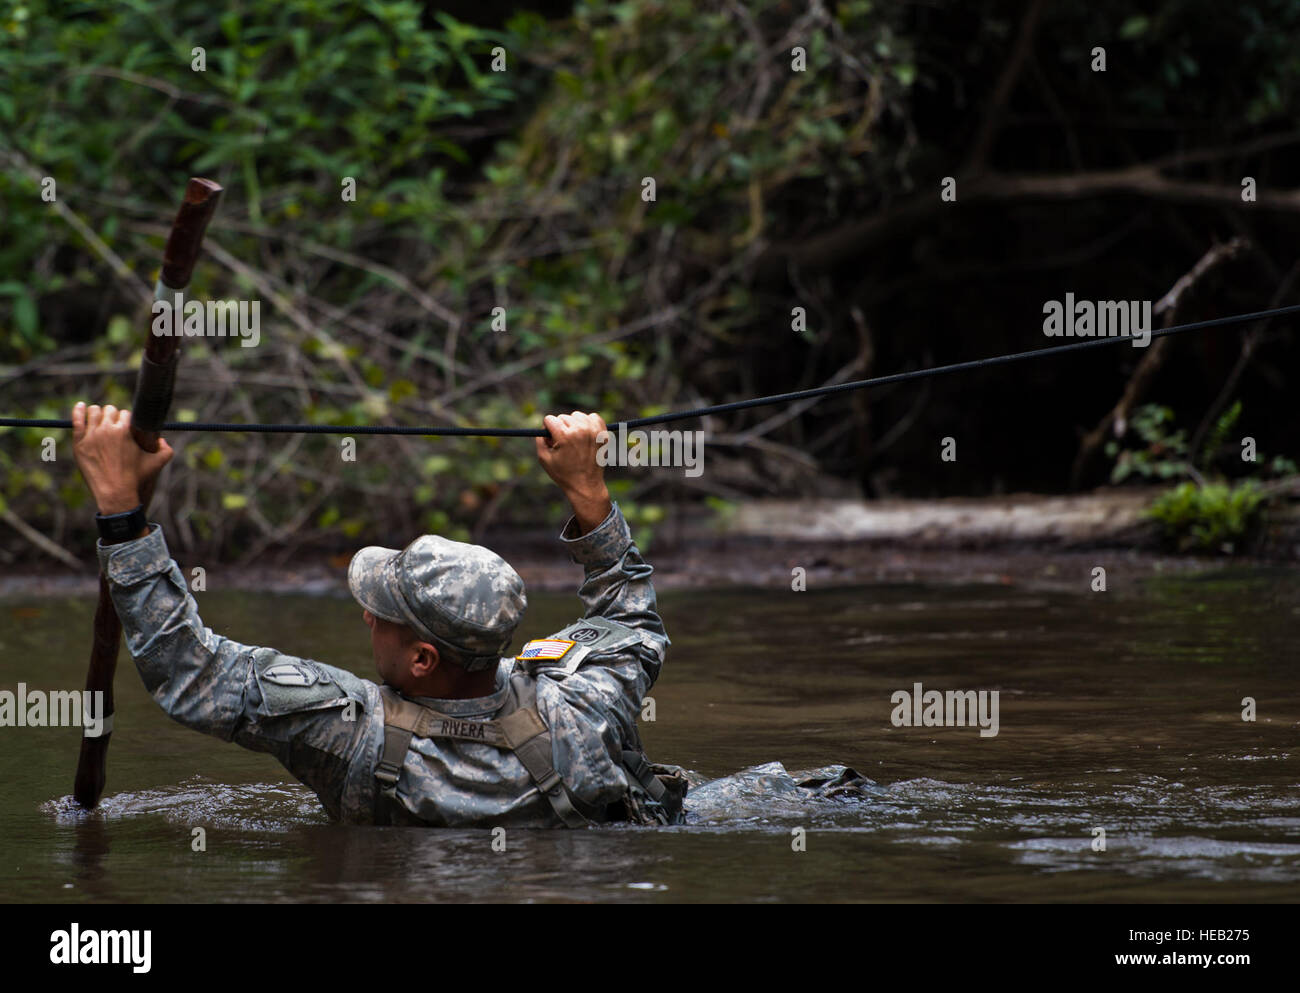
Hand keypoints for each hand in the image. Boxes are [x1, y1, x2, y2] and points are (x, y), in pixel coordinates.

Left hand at [71, 402, 174, 514]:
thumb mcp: (157, 463)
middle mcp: (107, 429)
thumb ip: (166, 449)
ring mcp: (91, 435)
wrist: (115, 494)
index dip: (128, 420)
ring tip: (100, 419)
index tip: (127, 427)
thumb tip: (162, 440)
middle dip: (114, 416)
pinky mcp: (79, 443)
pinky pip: (77, 420)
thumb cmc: (136, 479)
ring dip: (98, 413)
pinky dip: (78, 411)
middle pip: (110, 410)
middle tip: (115, 426)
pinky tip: (81, 406)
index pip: (126, 414)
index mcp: (125, 430)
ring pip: (94, 412)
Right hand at [535, 411, 610, 532]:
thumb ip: (540, 439)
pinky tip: (585, 434)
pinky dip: (588, 423)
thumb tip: (544, 428)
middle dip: (560, 428)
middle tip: (563, 443)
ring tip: (574, 440)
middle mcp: (580, 430)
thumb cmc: (563, 474)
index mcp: (565, 436)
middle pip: (563, 417)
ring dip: (574, 424)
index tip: (551, 438)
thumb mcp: (544, 458)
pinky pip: (594, 417)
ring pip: (577, 416)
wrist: (586, 485)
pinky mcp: (603, 434)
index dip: (547, 429)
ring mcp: (594, 431)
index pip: (550, 419)